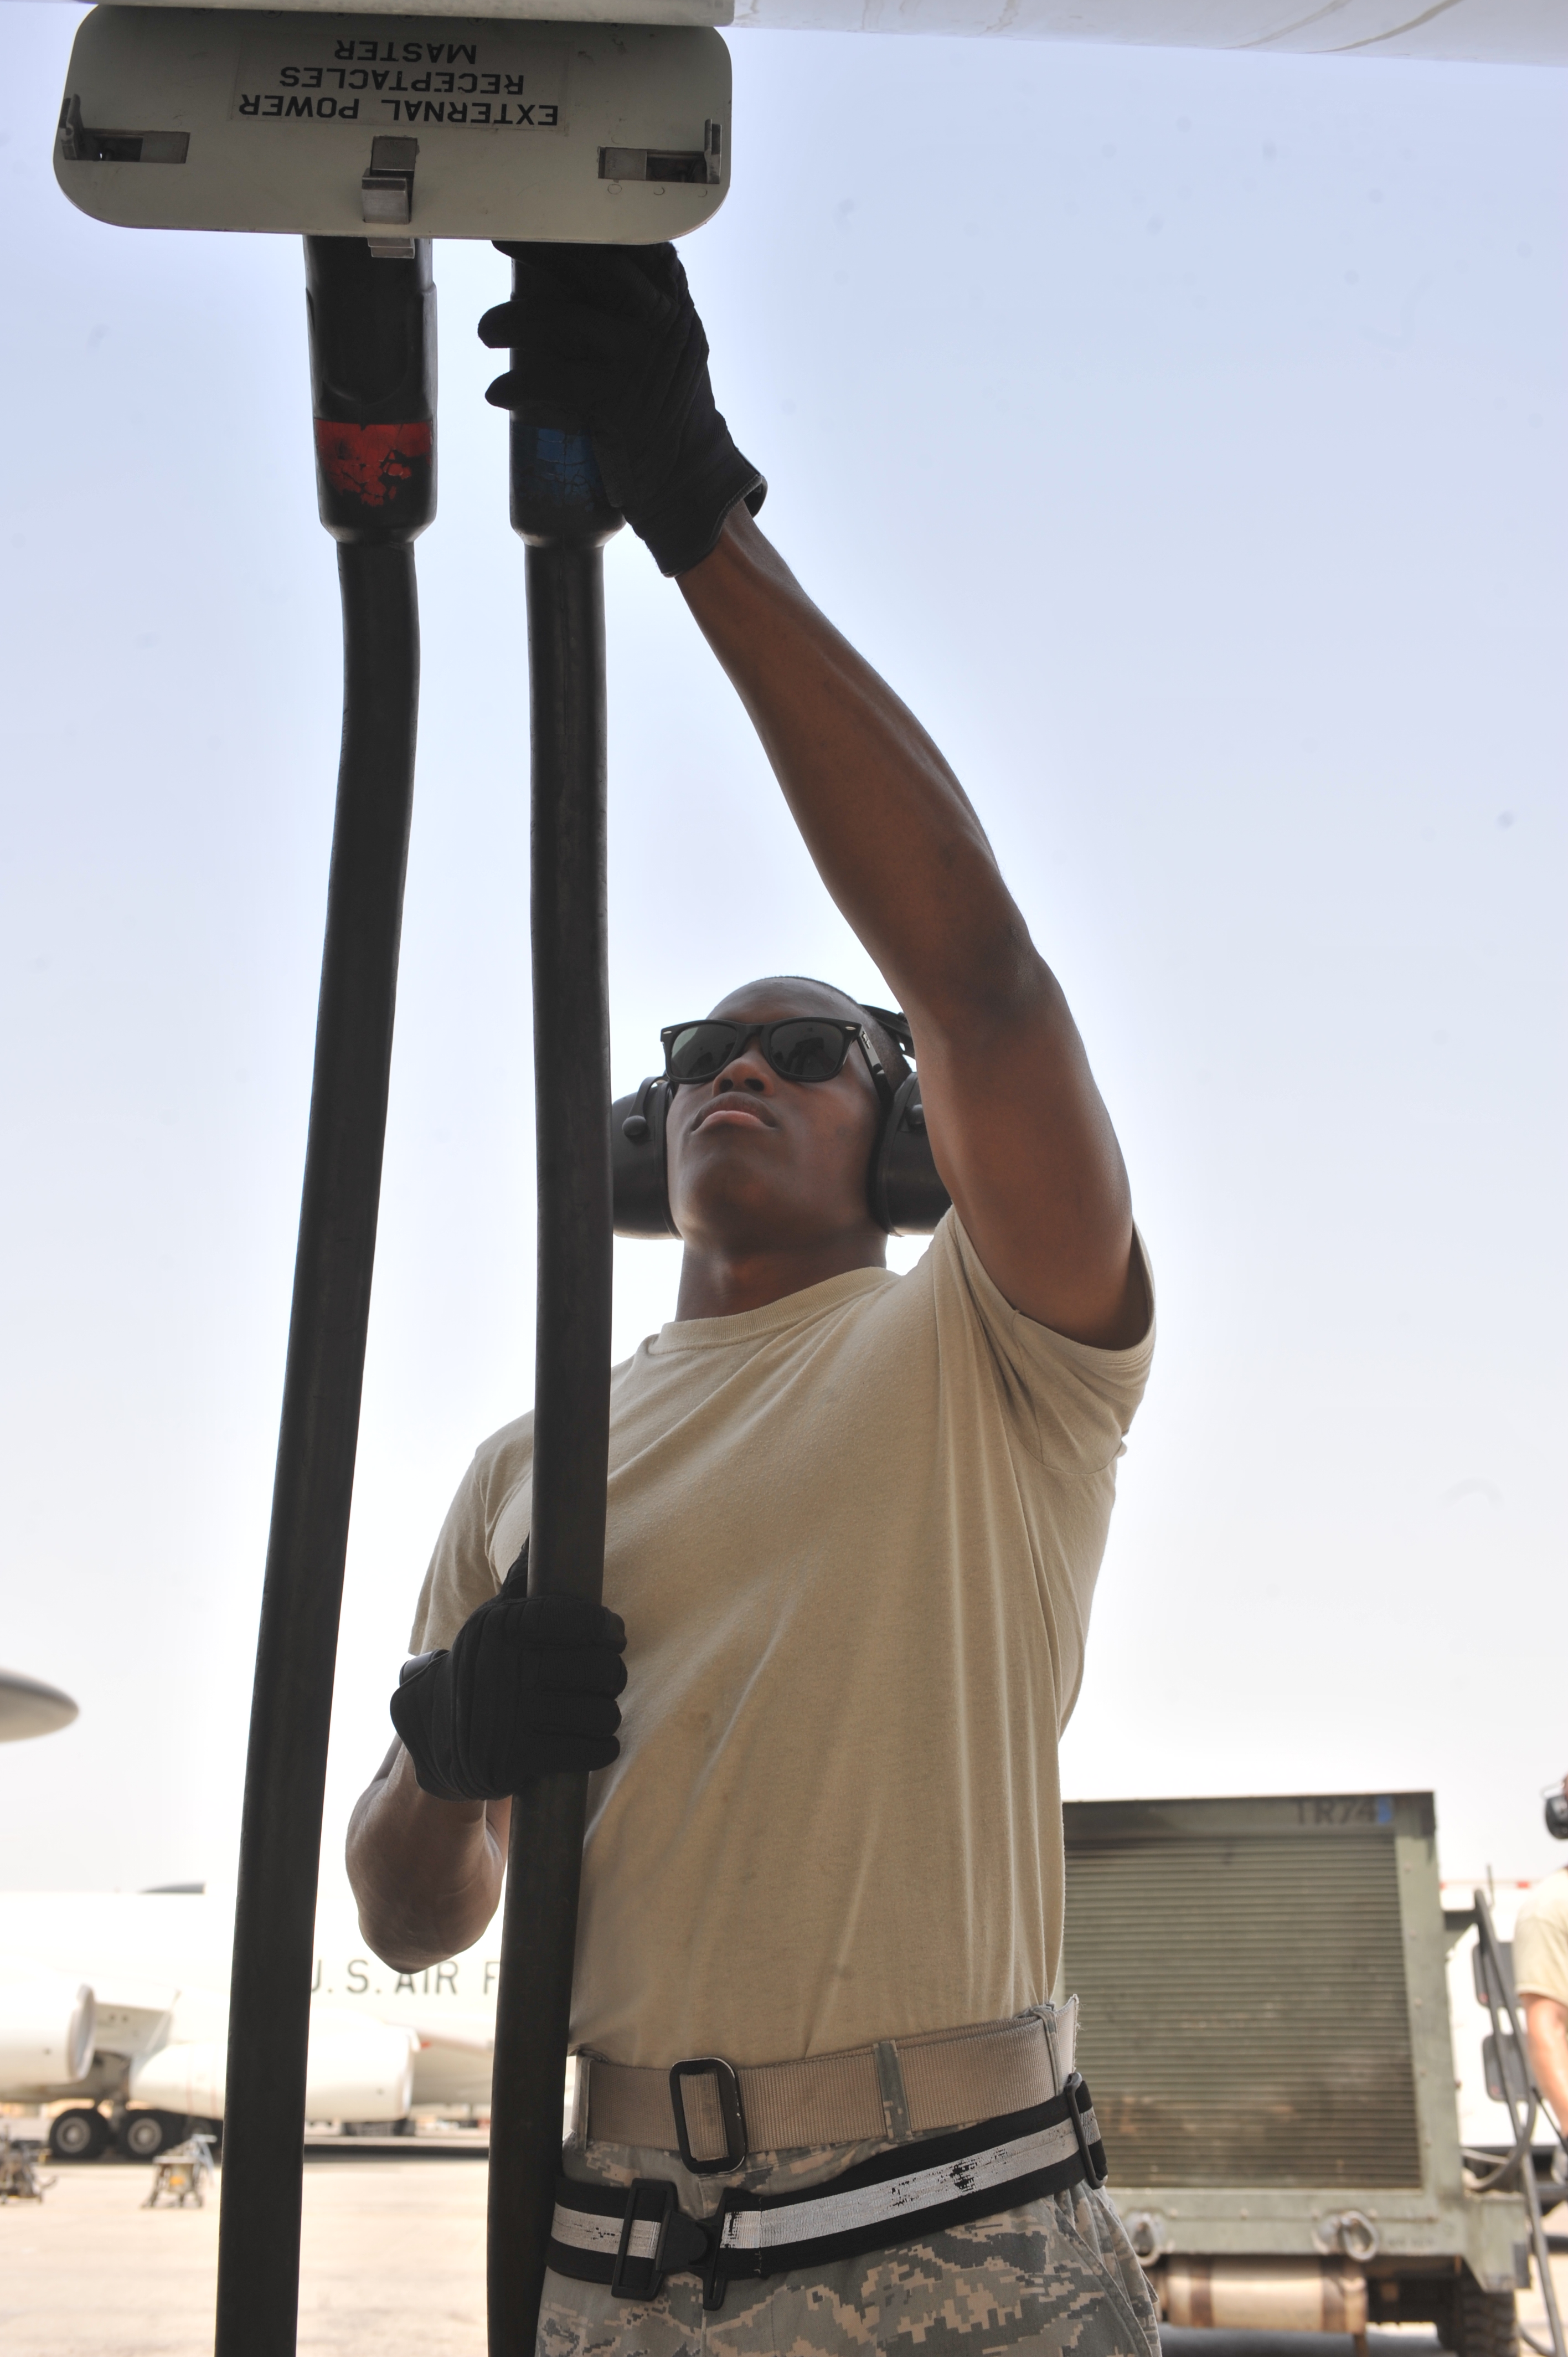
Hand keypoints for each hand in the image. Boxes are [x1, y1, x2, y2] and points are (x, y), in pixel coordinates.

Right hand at [389, 1543, 626, 1800]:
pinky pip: (588, 1750)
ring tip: (599, 1710)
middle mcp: (506, 1669)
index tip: (613, 1634)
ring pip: (600, 1711)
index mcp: (504, 1628)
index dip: (605, 1627)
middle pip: (599, 1668)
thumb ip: (524, 1581)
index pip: (575, 1618)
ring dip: (607, 1713)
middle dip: (612, 1674)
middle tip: (607, 1677)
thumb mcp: (493, 1620)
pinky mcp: (516, 1759)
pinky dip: (601, 1747)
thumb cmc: (483, 1668)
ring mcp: (510, 1716)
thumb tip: (542, 1529)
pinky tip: (597, 1741)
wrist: (438, 1735)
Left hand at [479, 241, 764, 578]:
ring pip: (561, 320)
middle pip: (594, 265)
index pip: (634, 244)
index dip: (586, 223)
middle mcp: (660, 323)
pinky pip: (550, 380)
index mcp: (674, 304)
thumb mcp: (672, 347)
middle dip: (541, 248)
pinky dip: (516, 386)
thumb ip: (642, 307)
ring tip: (487, 333)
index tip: (546, 210)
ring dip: (512, 322)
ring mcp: (638, 359)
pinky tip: (496, 393)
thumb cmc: (668, 411)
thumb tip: (582, 267)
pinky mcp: (616, 402)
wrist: (689, 479)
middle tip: (499, 238)